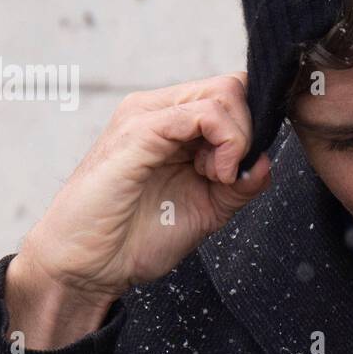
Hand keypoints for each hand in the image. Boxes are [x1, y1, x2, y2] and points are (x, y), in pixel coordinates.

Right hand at [14, 70, 271, 310]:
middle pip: (232, 87)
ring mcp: (146, 117)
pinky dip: (224, 143)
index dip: (252, 128)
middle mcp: (159, 111)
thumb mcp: (207, 211)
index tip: (240, 171)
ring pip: (223, 94)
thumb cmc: (135, 238)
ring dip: (238, 140)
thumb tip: (266, 160)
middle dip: (248, 132)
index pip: (231, 96)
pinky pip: (199, 114)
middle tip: (227, 176)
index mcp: (173, 124)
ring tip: (216, 178)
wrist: (87, 265)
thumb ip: (239, 185)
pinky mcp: (138, 133)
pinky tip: (212, 176)